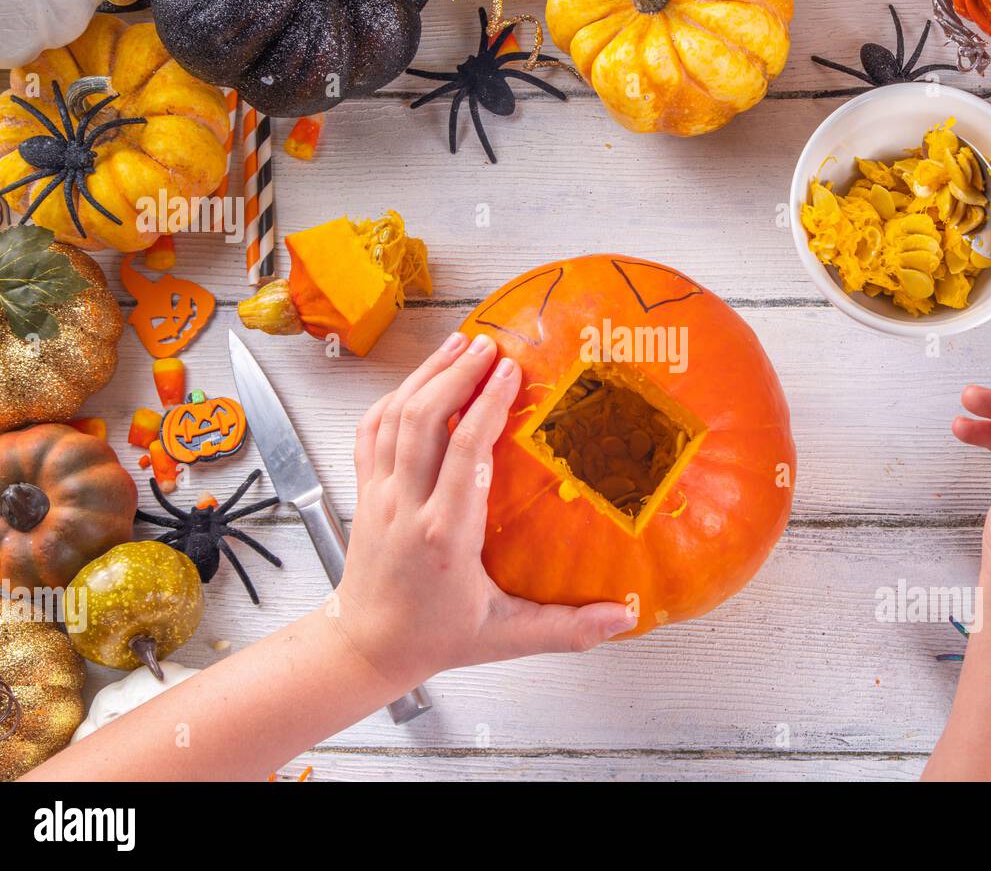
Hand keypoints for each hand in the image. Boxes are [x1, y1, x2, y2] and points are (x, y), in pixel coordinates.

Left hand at [333, 332, 635, 696]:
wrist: (365, 647)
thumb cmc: (433, 637)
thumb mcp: (505, 637)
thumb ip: (568, 628)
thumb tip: (625, 617)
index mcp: (443, 536)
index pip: (464, 454)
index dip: (486, 406)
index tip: (509, 373)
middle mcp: (406, 506)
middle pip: (423, 420)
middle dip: (457, 374)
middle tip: (490, 344)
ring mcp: (379, 494)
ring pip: (394, 418)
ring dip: (427, 375)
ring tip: (460, 344)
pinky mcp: (365, 490)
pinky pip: (373, 431)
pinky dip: (395, 397)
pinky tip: (419, 380)